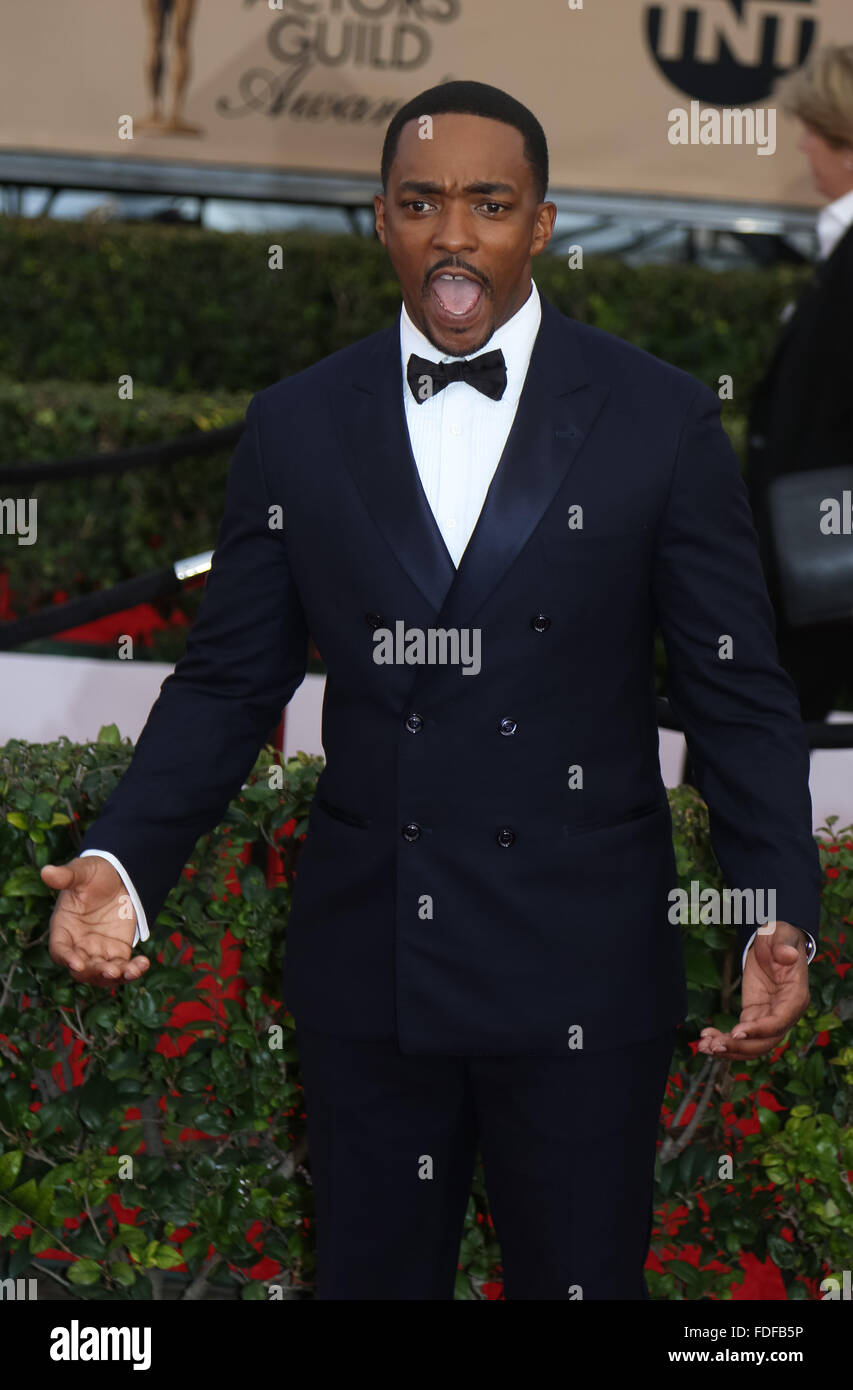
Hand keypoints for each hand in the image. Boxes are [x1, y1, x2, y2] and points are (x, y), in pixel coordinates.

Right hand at [41, 856, 150, 986]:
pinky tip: (144, 964)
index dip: (66, 958)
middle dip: (94, 973)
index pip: (59, 949)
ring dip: (115, 977)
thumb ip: (66, 876)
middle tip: (110, 970)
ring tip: (132, 971)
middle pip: (81, 969)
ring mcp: (98, 951)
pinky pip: (123, 968)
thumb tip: (46, 872)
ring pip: (102, 973)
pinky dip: (133, 970)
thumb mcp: (81, 871)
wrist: (120, 875)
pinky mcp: (118, 952)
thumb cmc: (94, 873)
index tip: (77, 964)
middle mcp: (78, 945)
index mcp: (64, 928)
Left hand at [697, 921, 809, 1060]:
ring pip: (752, 1045)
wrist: (774, 943)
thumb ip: (783, 944)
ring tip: (704, 1047)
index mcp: (795, 998)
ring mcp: (769, 1018)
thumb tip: (787, 954)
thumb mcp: (781, 935)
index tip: (736, 1031)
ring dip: (730, 1050)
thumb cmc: (779, 938)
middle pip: (765, 1042)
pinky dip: (725, 1041)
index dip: (759, 1030)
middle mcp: (785, 1014)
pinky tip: (706, 1042)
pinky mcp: (754, 1016)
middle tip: (714, 1046)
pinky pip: (741, 1036)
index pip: (779, 1022)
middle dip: (739, 1047)